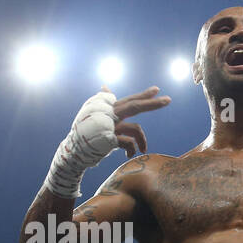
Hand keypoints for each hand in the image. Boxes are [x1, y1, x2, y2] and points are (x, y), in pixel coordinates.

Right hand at [44, 86, 169, 197]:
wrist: (74, 150)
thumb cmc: (85, 132)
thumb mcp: (94, 114)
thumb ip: (103, 101)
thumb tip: (106, 87)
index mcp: (108, 109)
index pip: (129, 100)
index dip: (143, 95)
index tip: (157, 90)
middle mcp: (109, 115)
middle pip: (134, 106)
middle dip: (152, 104)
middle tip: (168, 100)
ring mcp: (109, 127)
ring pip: (135, 129)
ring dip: (142, 140)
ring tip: (144, 149)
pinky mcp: (109, 140)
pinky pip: (128, 143)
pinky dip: (132, 149)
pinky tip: (129, 155)